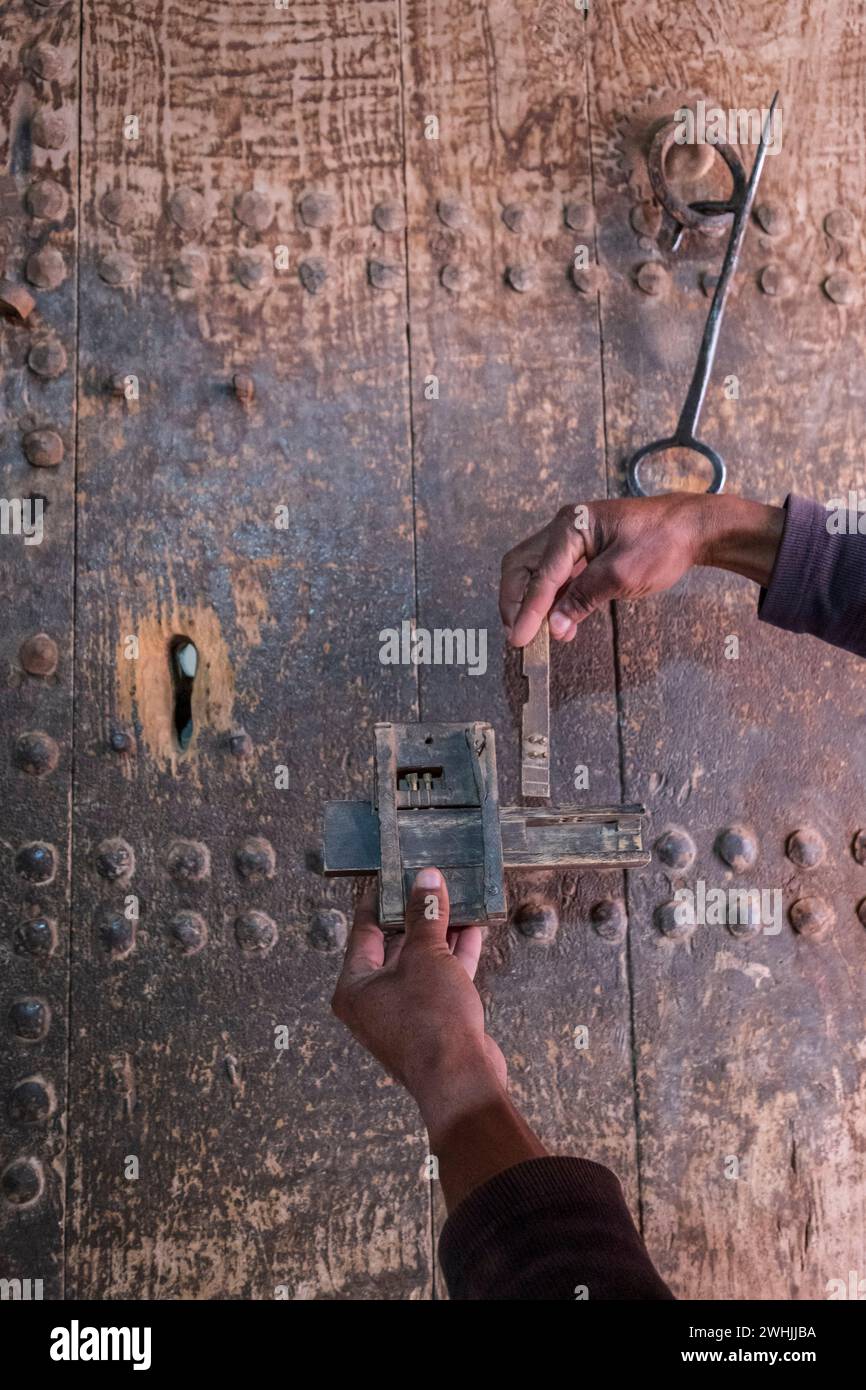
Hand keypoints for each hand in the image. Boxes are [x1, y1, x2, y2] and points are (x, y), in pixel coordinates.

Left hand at [332, 868, 506, 1123]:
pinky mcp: (432, 1023)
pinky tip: (472, 930)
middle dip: (416, 916)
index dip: (381, 899)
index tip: (394, 875)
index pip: (364, 930)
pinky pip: (439, 981)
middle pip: (394, 946)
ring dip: (440, 934)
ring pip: (421, 963)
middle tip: (430, 885)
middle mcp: (373, 1001)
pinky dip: (454, 957)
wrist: (460, 1079)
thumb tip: (427, 879)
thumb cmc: (431, 1019)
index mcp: (355, 986)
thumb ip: (426, 915)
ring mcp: (404, 1014)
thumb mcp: (426, 956)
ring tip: (457, 902)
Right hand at [499, 492, 784, 647]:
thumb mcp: (622, 575)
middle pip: (522, 566)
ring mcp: (572, 537)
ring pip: (534, 571)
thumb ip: (583, 599)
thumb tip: (554, 627)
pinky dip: (552, 599)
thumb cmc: (663, 543)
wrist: (693, 528)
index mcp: (571, 526)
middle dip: (516, 601)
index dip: (528, 611)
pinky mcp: (583, 550)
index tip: (518, 639)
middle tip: (519, 634)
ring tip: (540, 634)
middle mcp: (565, 527)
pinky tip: (561, 622)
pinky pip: (555, 575)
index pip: (541, 574)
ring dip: (533, 602)